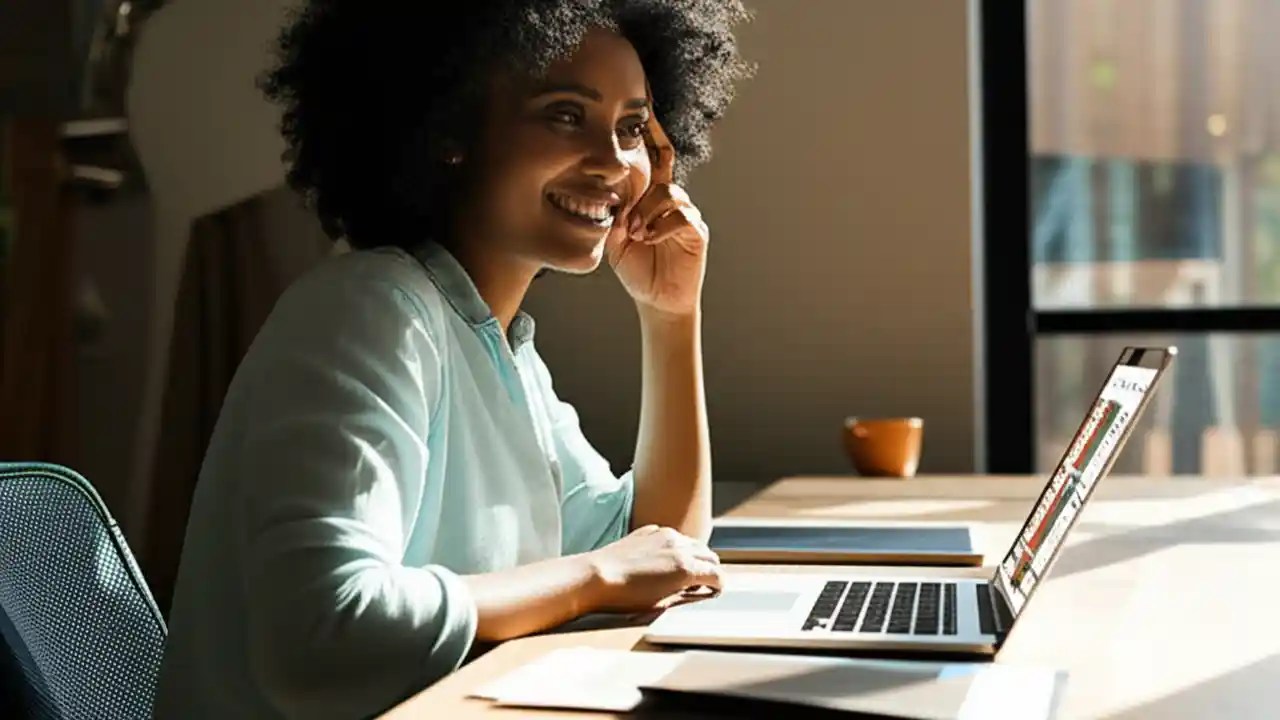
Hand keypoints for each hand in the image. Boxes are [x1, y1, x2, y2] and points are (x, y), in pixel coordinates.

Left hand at [583, 525, 723, 612]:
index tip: (716, 590)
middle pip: (710, 555)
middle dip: (711, 568)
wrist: (595, 577)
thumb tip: (699, 591)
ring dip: (695, 556)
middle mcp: (679, 546)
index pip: (717, 574)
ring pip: (693, 542)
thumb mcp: (662, 603)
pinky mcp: (649, 531)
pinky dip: (676, 547)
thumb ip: (686, 595)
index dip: (719, 585)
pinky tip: (664, 559)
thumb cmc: (625, 596)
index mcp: (686, 567)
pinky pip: (672, 536)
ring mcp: (664, 535)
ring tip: (684, 571)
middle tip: (705, 582)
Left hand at [606, 102, 709, 316]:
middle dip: (648, 161)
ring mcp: (686, 213)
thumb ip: (612, 213)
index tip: (641, 107)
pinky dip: (661, 226)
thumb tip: (606, 195)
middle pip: (664, 164)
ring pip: (668, 192)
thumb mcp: (615, 238)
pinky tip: (648, 239)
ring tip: (634, 231)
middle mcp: (671, 199)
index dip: (649, 132)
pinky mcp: (696, 231)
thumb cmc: (637, 268)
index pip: (652, 157)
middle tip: (633, 161)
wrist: (657, 300)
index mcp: (650, 196)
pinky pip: (681, 216)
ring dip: (646, 210)